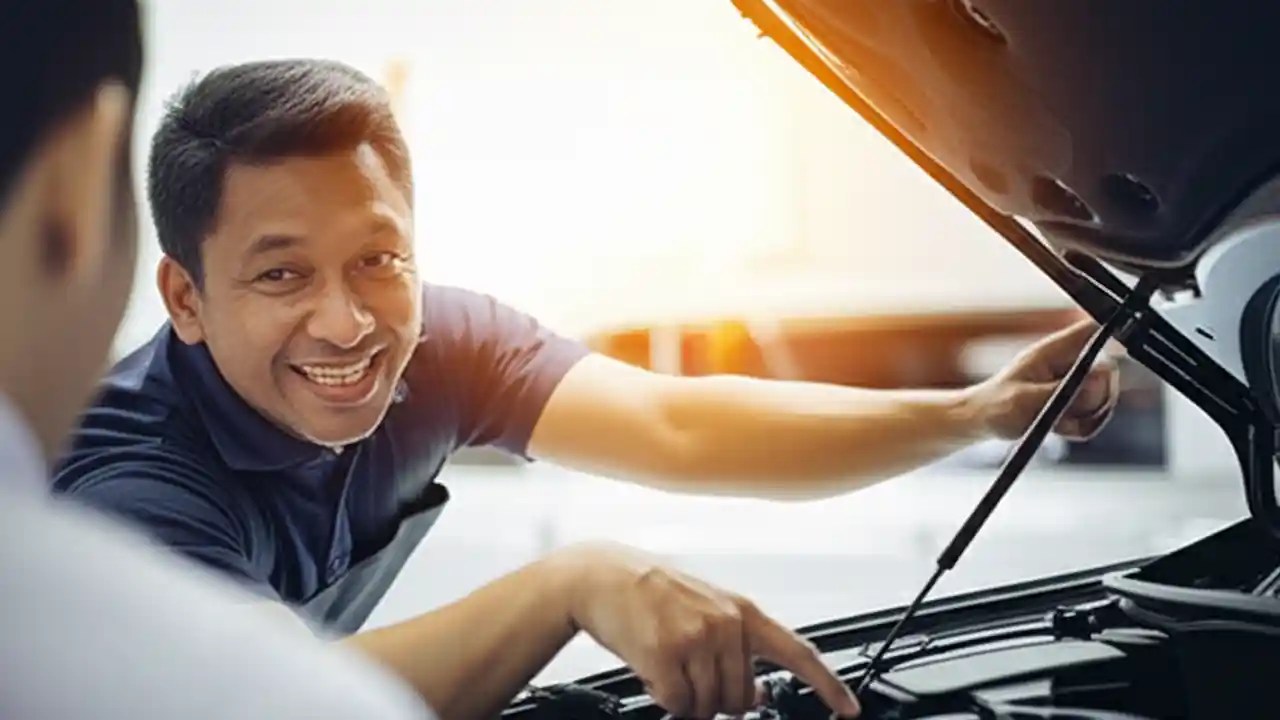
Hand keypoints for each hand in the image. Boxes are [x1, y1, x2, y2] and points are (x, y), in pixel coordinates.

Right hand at [555, 543, 860, 718]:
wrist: (599, 576)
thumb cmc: (650, 592)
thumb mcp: (703, 610)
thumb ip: (735, 648)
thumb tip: (756, 697)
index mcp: (742, 611)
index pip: (797, 652)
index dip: (827, 684)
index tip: (849, 709)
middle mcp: (726, 623)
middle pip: (742, 699)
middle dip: (718, 701)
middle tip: (690, 677)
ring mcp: (697, 639)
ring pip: (709, 707)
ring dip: (687, 700)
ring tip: (668, 666)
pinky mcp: (667, 655)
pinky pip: (678, 705)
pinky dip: (664, 698)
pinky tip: (653, 670)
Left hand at [967, 319, 1119, 440]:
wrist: (983, 422)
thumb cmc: (996, 405)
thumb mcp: (1029, 399)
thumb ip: (1068, 390)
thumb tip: (1100, 376)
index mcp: (1054, 351)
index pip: (1094, 329)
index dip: (1114, 335)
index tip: (1121, 357)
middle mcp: (1067, 364)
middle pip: (1108, 371)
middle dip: (1098, 397)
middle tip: (1072, 410)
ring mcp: (1071, 384)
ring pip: (1103, 399)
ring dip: (1086, 416)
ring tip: (1059, 422)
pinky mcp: (1072, 403)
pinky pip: (1092, 418)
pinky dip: (1079, 427)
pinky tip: (1058, 428)